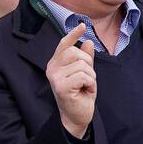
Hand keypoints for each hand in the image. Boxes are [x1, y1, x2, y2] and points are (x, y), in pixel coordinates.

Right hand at [46, 22, 95, 137]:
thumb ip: (85, 59)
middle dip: (88, 63)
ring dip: (90, 76)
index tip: (83, 26)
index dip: (73, 34)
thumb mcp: (85, 73)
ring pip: (82, 65)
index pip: (64, 44)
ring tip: (85, 86)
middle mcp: (52, 69)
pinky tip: (85, 91)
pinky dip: (90, 83)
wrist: (77, 117)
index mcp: (56, 64)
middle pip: (75, 52)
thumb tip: (87, 42)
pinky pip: (83, 76)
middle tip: (87, 78)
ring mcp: (55, 78)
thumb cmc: (80, 95)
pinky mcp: (61, 87)